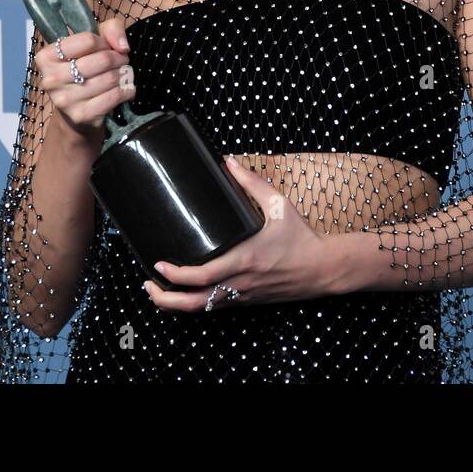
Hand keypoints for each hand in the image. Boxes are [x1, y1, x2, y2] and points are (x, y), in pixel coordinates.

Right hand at [34, 17, 133, 144]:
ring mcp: (64, 99)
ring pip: (111, 78)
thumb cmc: (83, 71)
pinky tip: (125, 89)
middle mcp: (51, 78)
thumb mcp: (92, 44)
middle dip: (119, 58)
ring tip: (122, 74)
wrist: (76, 114)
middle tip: (122, 61)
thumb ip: (110, 30)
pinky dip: (127, 90)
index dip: (104, 42)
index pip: (88, 40)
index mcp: (47, 56)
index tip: (106, 48)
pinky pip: (115, 96)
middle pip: (102, 59)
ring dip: (124, 74)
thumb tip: (123, 47)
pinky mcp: (80, 115)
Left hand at [143, 156, 336, 310]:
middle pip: (194, 302)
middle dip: (166, 299)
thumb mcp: (279, 206)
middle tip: (147, 285)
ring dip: (177, 304)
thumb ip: (252, 183)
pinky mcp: (248, 301)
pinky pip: (215, 307)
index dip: (176, 274)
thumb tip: (230, 161)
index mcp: (245, 260)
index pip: (202, 276)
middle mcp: (240, 283)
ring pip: (203, 309)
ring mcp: (243, 296)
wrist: (325, 269)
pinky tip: (187, 292)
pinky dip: (196, 303)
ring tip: (159, 290)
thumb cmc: (302, 238)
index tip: (158, 264)